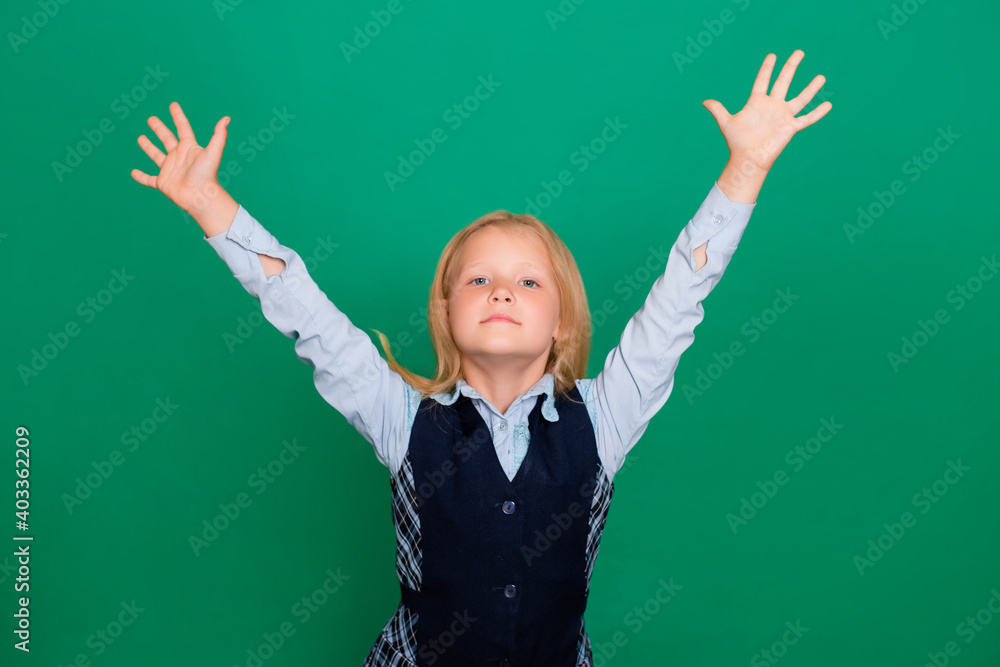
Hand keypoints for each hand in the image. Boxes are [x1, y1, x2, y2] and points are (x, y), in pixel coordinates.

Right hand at [130, 102, 230, 214]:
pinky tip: (133, 173)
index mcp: (189, 148)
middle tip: (151, 119)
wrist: (200, 196)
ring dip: (148, 147)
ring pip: (156, 155)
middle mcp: (179, 157)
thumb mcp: (214, 152)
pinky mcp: (163, 183)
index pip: (183, 128)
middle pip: (167, 139)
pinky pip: (149, 179)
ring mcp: (170, 170)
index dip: (178, 116)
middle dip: (159, 128)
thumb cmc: (207, 174)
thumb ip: (219, 135)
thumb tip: (227, 118)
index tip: (173, 105)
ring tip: (140, 138)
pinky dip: (141, 177)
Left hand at [702, 50, 830, 172]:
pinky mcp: (790, 127)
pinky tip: (828, 104)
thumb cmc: (737, 142)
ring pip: (800, 98)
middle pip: (784, 81)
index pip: (763, 80)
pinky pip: (807, 118)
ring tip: (821, 77)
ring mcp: (783, 116)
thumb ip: (718, 110)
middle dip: (791, 66)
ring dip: (811, 88)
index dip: (767, 68)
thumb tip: (704, 101)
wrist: (748, 159)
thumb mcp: (726, 122)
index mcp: (757, 102)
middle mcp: (772, 106)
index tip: (772, 55)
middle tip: (799, 52)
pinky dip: (818, 112)